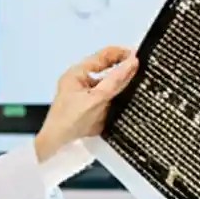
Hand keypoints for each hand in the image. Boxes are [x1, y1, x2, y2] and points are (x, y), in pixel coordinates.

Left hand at [34, 46, 139, 162]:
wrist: (56, 145)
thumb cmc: (70, 119)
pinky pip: (106, 98)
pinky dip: (116, 100)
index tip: (140, 57)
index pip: (104, 55)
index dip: (122, 53)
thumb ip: (115, 81)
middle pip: (107, 70)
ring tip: (139, 88)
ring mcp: (84, 94)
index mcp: (78, 72)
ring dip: (120, 87)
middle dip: (123, 70)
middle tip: (143, 73)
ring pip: (108, 85)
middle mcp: (81, 81)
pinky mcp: (89, 108)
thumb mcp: (96, 99)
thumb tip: (133, 62)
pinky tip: (127, 105)